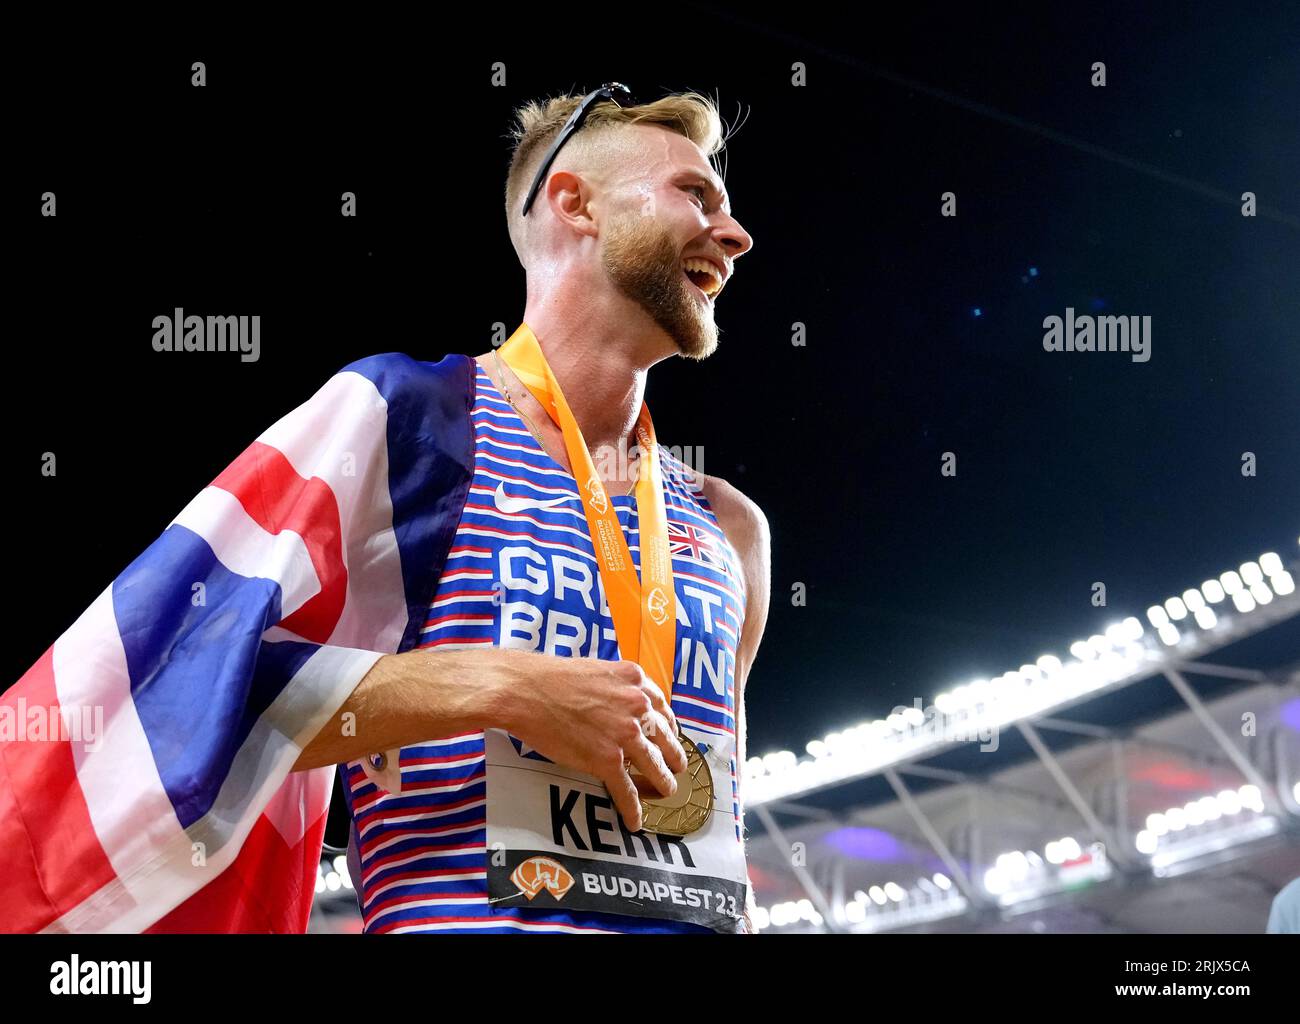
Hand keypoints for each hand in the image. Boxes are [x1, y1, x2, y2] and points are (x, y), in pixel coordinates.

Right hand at [494, 652, 688, 831]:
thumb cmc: (551, 677)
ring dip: (663, 782)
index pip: (662, 708)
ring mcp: (625, 734)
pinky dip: (633, 808)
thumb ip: (615, 685)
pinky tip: (636, 820)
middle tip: (677, 766)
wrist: (526, 691)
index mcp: (635, 681)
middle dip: (673, 755)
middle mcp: (637, 706)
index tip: (668, 735)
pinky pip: (627, 790)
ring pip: (655, 765)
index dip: (668, 726)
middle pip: (666, 737)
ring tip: (667, 791)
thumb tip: (618, 701)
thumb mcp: (596, 670)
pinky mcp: (608, 759)